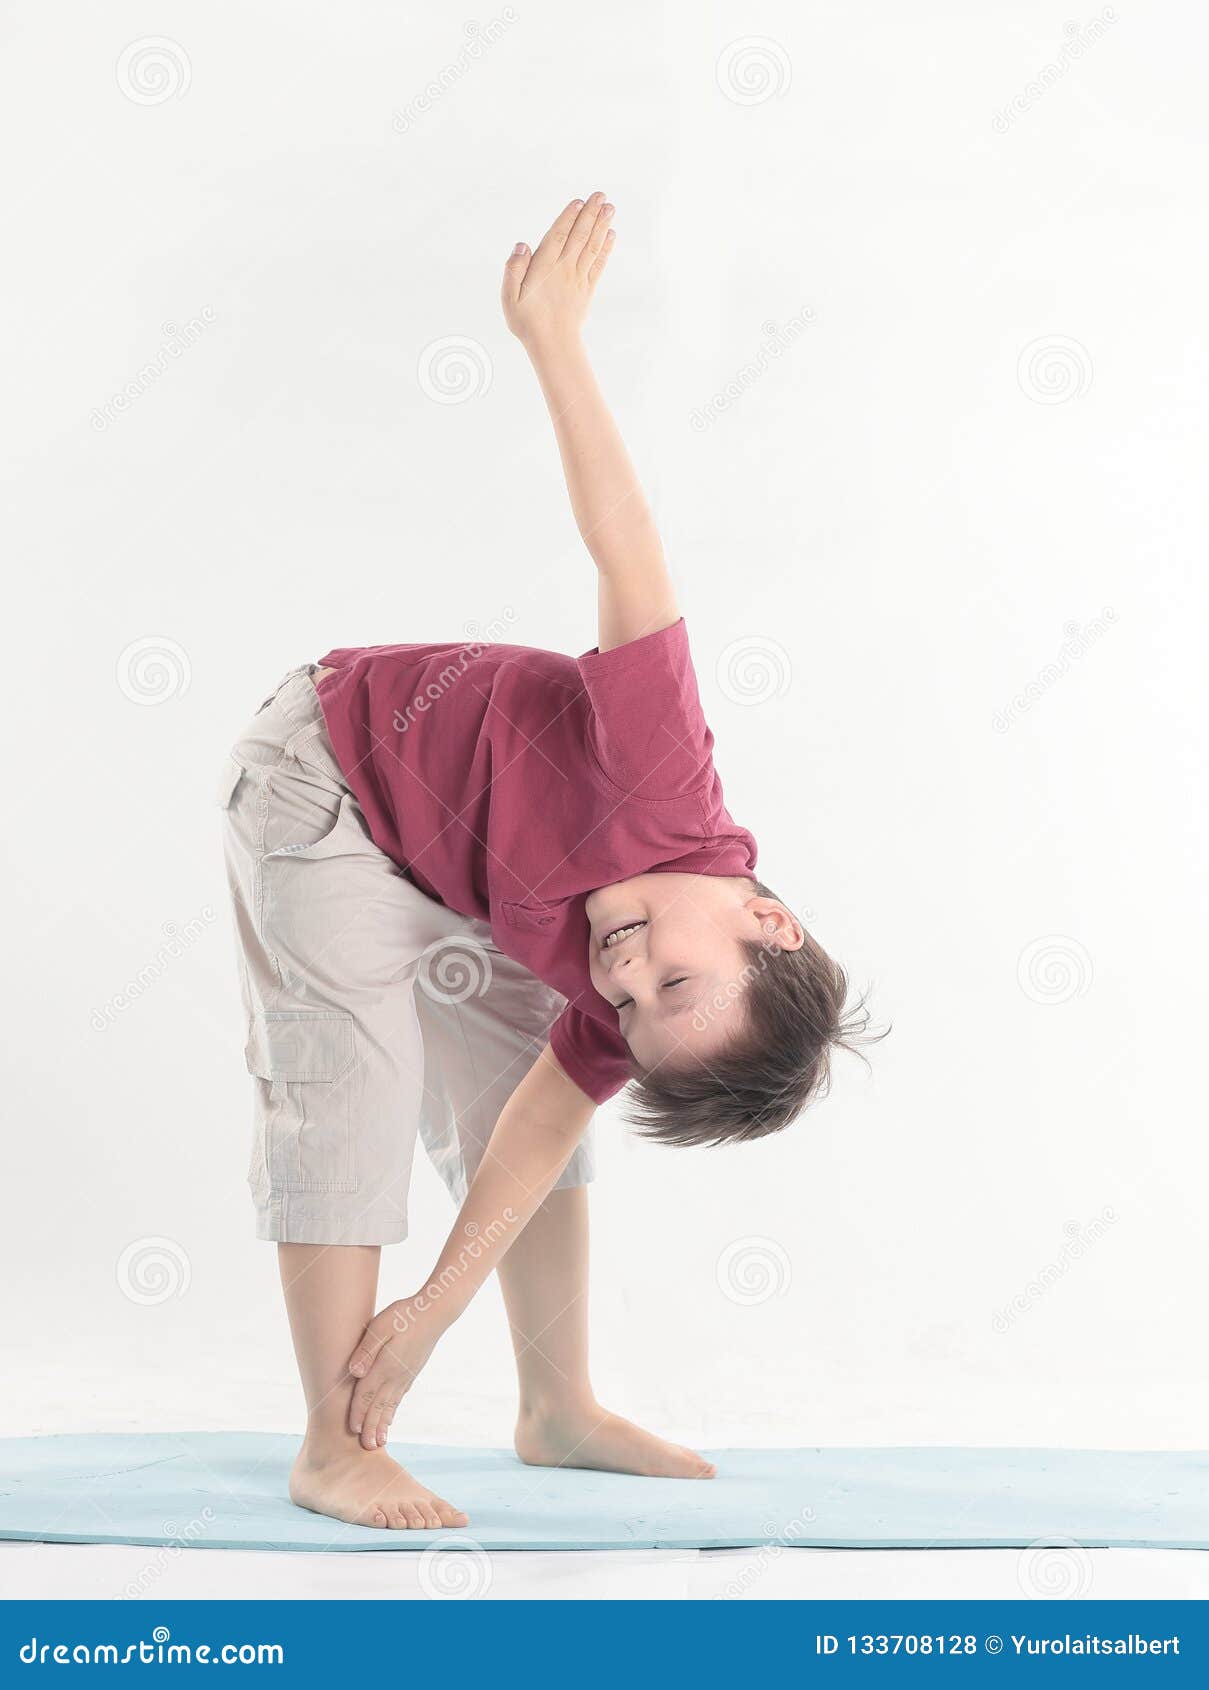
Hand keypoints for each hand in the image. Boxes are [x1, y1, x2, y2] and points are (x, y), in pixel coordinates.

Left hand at [345, 1295, 444, 1449]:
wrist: (435, 1312)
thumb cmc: (404, 1315)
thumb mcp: (380, 1325)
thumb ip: (366, 1349)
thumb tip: (354, 1373)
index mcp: (384, 1366)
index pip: (366, 1395)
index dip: (358, 1413)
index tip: (352, 1431)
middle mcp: (395, 1376)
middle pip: (378, 1406)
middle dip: (371, 1428)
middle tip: (367, 1448)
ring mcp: (405, 1375)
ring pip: (390, 1405)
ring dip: (383, 1424)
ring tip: (379, 1442)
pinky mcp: (411, 1372)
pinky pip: (399, 1397)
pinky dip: (393, 1411)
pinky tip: (391, 1418)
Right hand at [501, 191, 615, 350]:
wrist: (553, 345)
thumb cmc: (527, 322)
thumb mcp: (509, 298)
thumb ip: (513, 269)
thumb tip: (522, 244)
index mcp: (545, 268)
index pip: (558, 236)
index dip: (569, 217)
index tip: (580, 201)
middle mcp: (564, 269)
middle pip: (579, 236)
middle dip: (591, 214)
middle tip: (601, 195)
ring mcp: (578, 278)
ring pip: (592, 247)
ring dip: (602, 226)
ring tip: (610, 208)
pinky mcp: (587, 289)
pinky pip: (598, 264)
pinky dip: (606, 248)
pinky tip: (611, 235)